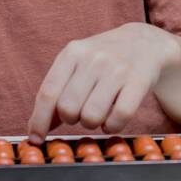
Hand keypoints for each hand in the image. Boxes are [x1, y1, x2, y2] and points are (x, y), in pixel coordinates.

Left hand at [26, 23, 178, 140]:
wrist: (144, 42)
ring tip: (99, 114)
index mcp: (72, 52)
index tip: (35, 138)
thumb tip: (38, 127)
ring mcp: (117, 69)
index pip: (48, 92)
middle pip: (68, 109)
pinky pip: (119, 118)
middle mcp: (93, 58)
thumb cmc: (104, 59)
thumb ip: (58, 91)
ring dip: (92, 124)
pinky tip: (113, 120)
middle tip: (82, 112)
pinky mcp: (138, 81)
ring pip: (91, 117)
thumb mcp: (77, 64)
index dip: (39, 120)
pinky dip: (112, 127)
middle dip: (72, 119)